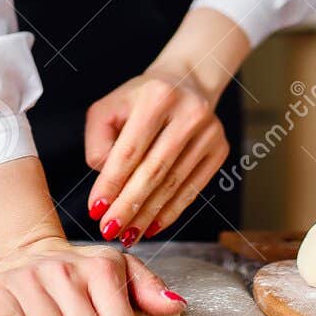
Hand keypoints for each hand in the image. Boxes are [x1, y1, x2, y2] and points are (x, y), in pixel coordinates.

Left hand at [84, 71, 228, 244]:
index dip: (111, 183)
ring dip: (148, 214)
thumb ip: (98, 141)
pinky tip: (153, 226)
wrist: (186, 82)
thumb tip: (106, 179)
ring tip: (128, 234)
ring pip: (173, 184)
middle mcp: (188, 113)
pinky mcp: (220, 149)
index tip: (96, 210)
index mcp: (156, 97)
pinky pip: (192, 188)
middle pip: (153, 171)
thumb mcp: (109, 108)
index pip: (129, 150)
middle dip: (129, 205)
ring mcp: (209, 132)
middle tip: (110, 230)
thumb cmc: (140, 99)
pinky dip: (171, 211)